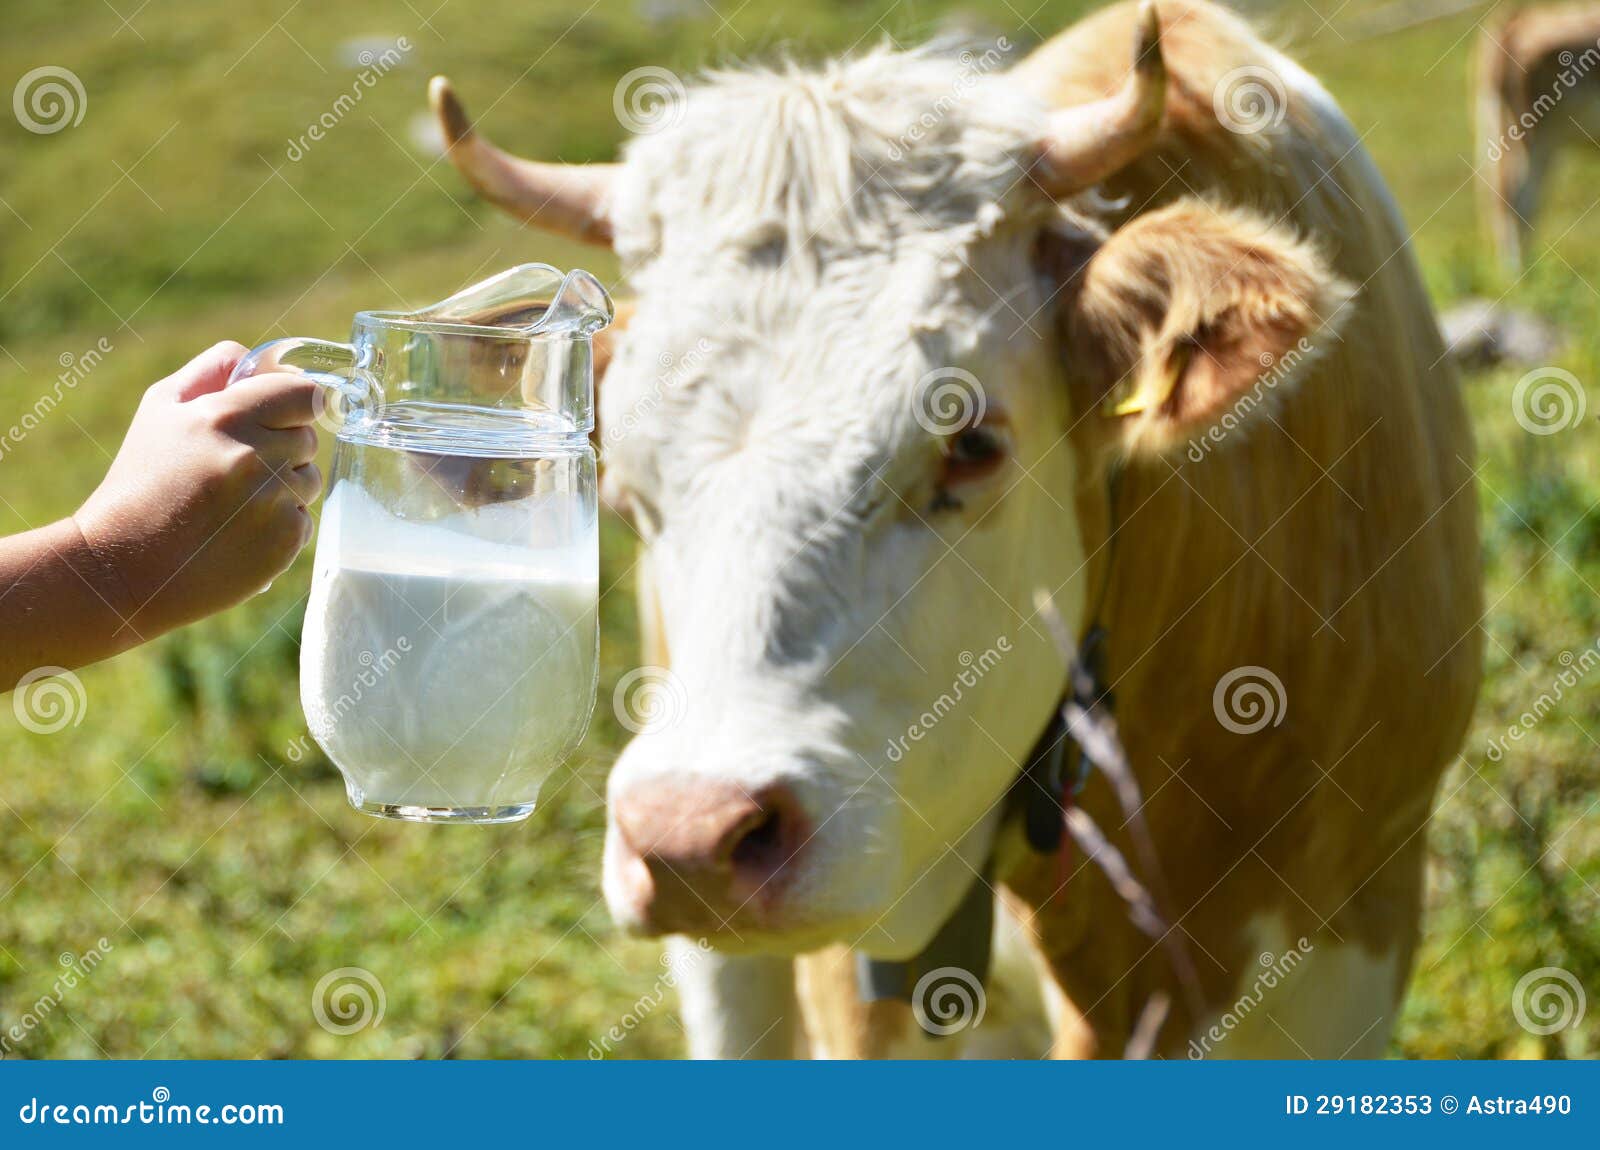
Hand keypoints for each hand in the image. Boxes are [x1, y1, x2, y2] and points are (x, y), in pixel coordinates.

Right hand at [73, 341, 322, 634]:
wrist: (124, 566)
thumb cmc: (141, 481)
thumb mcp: (160, 410)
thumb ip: (211, 372)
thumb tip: (260, 358)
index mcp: (226, 417)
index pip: (305, 394)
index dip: (298, 402)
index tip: (286, 412)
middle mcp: (256, 458)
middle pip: (308, 438)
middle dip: (282, 446)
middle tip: (238, 466)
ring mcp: (273, 502)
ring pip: (310, 479)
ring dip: (284, 485)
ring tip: (234, 500)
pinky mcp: (284, 542)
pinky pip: (305, 519)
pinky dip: (280, 523)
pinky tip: (237, 531)